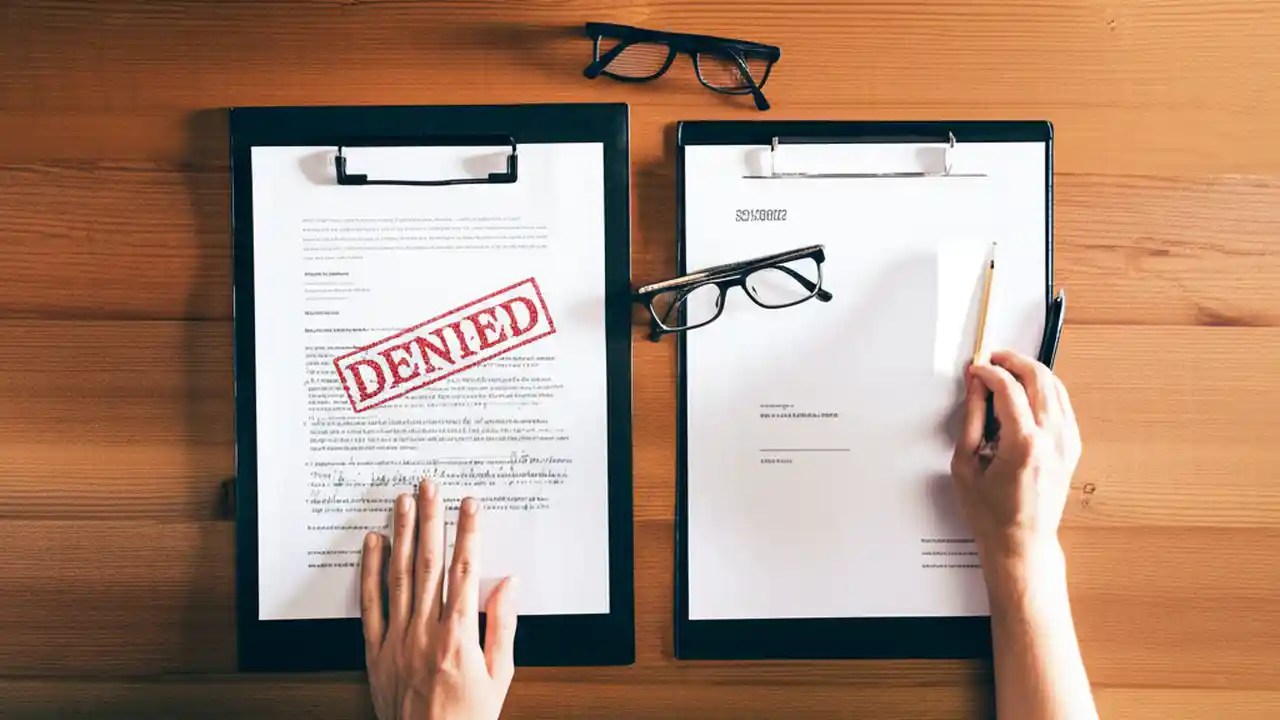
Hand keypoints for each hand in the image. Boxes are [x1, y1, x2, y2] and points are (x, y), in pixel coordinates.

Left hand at [361, 480, 517, 719]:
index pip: (466, 571)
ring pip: (399, 575)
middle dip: (431, 520)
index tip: (470, 504)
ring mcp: (397, 639)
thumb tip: (509, 585)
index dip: (469, 533)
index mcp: (459, 637)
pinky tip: (373, 544)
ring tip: (404, 502)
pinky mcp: (376, 651)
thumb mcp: (500, 676)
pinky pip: (371, 604)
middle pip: (429, 563)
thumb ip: (503, 626)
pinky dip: (370, 571)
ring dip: (402, 534)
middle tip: (431, 487)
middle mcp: (426, 632)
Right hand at [951, 349, 1081, 570]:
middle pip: (1039, 377)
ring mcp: (1067, 442)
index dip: (988, 371)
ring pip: (1056, 386)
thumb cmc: (991, 513)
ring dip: (1031, 372)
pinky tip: (1027, 394)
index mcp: (1023, 443)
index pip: (1008, 388)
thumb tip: (976, 386)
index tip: (975, 369)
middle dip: (1013, 361)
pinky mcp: (1073, 448)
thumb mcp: (966, 463)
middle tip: (993, 359)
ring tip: (1008, 373)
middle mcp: (1052, 439)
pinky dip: (1045, 390)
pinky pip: (1063, 405)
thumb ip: (971, 418)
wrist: (1021, 542)